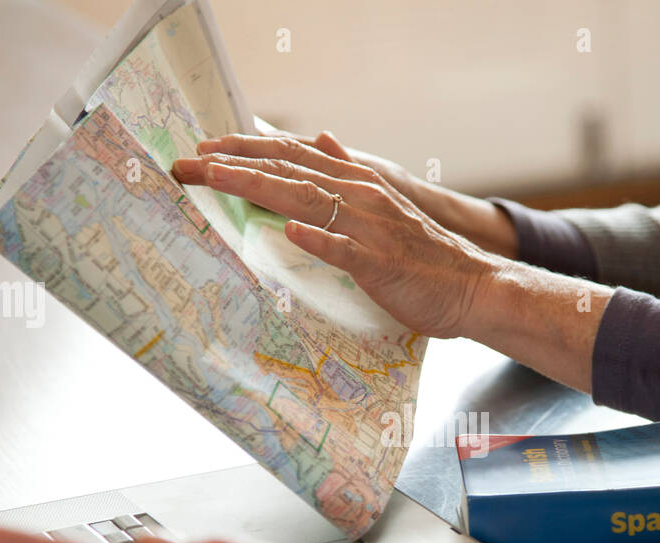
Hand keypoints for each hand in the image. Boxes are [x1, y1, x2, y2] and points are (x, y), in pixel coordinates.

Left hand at [209, 127, 518, 257]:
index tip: (205, 150)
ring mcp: (371, 229)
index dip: (246, 150)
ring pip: (308, 200)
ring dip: (259, 188)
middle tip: (189, 164)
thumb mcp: (385, 203)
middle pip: (289, 172)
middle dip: (235, 165)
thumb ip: (350, 172)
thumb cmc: (423, 255)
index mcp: (358, 183)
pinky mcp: (380, 263)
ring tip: (219, 180)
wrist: (471, 286)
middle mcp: (361, 197)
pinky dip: (317, 238)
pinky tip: (288, 230)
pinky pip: (343, 249)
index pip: (292, 158)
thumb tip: (322, 139)